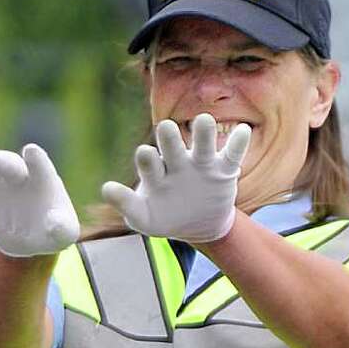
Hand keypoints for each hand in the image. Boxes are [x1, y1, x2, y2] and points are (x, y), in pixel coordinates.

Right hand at [0, 137, 78, 257]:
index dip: (35, 159)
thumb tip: (53, 224)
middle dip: (1, 161)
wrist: (29, 238)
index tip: (30, 151)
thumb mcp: (63, 234)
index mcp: (43, 178)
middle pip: (8, 162)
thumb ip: (62, 229)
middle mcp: (18, 172)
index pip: (40, 165)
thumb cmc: (51, 231)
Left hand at [101, 115, 250, 244]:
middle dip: (169, 137)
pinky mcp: (224, 169)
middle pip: (173, 145)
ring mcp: (201, 164)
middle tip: (166, 129)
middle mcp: (177, 162)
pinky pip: (232, 153)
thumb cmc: (165, 216)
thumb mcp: (144, 218)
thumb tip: (106, 188)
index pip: (149, 161)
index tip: (146, 155)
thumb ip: (126, 204)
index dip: (147, 158)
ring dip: (204, 132)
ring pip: (203, 143)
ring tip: (204, 122)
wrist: (197, 225)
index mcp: (156, 171)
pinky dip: (238, 142)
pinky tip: (242, 131)